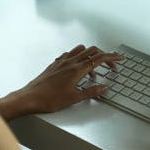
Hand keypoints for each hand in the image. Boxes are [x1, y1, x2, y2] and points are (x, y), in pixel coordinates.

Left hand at [0, 45, 122, 118]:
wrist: (29, 98)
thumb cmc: (49, 99)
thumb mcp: (74, 98)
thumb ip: (91, 92)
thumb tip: (104, 87)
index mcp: (77, 69)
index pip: (99, 58)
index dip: (112, 57)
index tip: (120, 58)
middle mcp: (70, 62)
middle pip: (92, 51)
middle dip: (104, 56)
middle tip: (110, 66)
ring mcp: (61, 61)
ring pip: (81, 50)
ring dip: (90, 55)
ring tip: (93, 69)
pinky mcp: (55, 64)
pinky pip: (70, 54)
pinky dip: (78, 57)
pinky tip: (77, 67)